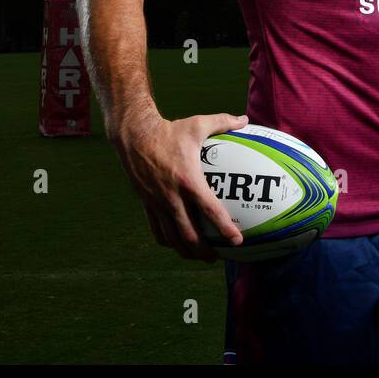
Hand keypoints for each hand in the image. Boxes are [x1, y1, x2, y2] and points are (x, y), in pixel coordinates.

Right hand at [110, 111, 246, 261]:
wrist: (133, 135)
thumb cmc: (169, 129)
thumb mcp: (197, 124)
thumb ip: (223, 122)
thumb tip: (245, 119)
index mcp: (188, 180)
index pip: (210, 210)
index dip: (225, 228)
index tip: (237, 240)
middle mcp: (172, 196)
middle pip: (189, 234)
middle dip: (204, 251)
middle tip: (218, 257)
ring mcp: (157, 202)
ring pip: (171, 237)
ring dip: (186, 251)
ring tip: (199, 257)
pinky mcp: (146, 203)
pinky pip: (156, 229)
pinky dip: (168, 241)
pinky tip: (177, 245)